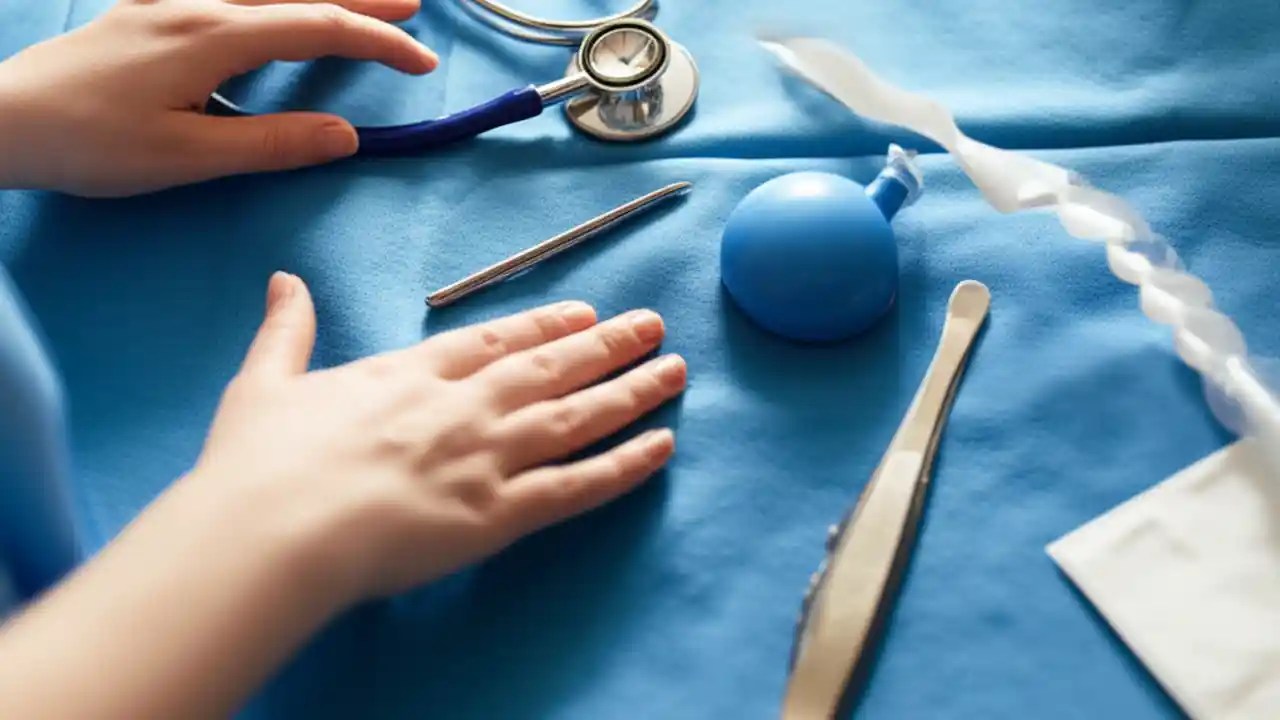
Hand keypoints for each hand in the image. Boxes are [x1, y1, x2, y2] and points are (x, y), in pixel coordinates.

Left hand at [0, 0, 435, 196]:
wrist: (6, 120)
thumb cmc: (91, 143)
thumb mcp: (188, 157)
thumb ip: (272, 144)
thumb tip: (345, 136)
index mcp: (214, 35)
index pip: (318, 28)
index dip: (378, 42)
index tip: (422, 64)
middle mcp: (198, 4)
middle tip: (415, 6)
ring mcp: (171, 1)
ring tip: (363, 0)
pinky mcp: (151, 10)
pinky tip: (277, 6)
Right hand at [191, 273, 686, 604]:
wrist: (272, 529)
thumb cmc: (260, 462)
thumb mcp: (266, 382)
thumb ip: (286, 330)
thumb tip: (284, 281)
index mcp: (410, 372)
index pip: (493, 340)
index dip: (544, 325)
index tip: (583, 312)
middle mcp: (462, 405)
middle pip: (550, 367)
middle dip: (605, 345)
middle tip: (652, 325)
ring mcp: (486, 457)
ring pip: (576, 416)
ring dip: (630, 391)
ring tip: (674, 370)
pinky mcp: (499, 514)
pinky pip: (576, 487)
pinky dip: (624, 466)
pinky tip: (661, 446)